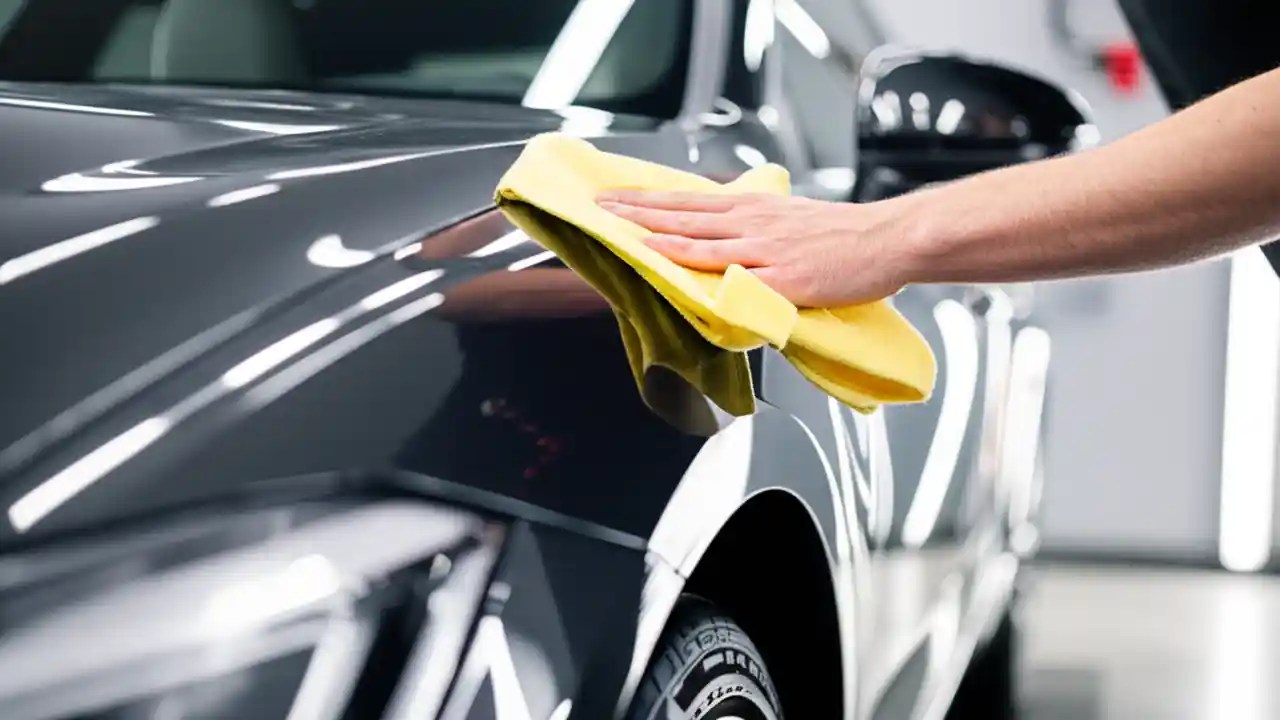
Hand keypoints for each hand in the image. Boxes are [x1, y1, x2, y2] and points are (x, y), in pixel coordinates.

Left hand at [596, 190, 910, 306]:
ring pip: (697, 237)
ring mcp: (764, 249)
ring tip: (619, 229)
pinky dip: (695, 264)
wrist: (887, 239)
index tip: (616, 197)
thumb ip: (756, 233)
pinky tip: (670, 262)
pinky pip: (728, 271)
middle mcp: (752, 223)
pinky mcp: (780, 277)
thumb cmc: (845, 236)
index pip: (690, 201)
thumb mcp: (792, 222)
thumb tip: (726, 242)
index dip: (649, 199)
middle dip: (636, 210)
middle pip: (682, 213)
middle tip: (599, 206)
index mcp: (755, 209)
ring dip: (654, 231)